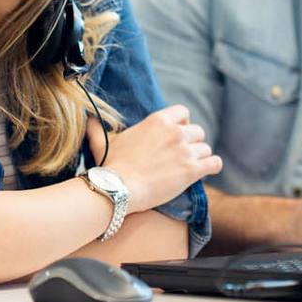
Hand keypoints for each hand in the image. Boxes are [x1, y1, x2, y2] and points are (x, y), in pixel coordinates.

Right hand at [87, 105, 221, 213]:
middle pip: (197, 131)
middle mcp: (175, 132)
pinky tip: (207, 171)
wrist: (118, 188)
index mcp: (158, 120)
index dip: (183, 123)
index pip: (183, 112)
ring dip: (201, 157)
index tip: (177, 134)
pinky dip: (213, 167)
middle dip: (192, 142)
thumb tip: (87, 120)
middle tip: (183, 155)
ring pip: (205, 148)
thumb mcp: (104, 142)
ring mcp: (185, 150)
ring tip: (192, 166)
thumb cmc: (111, 166)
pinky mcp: (192, 170)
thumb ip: (97, 129)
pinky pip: (214, 163)